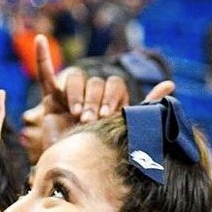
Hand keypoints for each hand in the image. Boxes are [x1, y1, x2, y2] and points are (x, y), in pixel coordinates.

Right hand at [26, 34, 175, 158]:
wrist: (74, 171)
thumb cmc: (102, 152)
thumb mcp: (126, 126)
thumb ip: (147, 104)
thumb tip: (171, 83)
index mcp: (111, 100)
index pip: (113, 84)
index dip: (111, 96)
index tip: (106, 115)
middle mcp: (92, 94)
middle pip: (95, 81)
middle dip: (93, 101)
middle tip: (88, 120)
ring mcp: (71, 94)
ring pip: (75, 79)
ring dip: (76, 95)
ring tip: (75, 114)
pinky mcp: (51, 98)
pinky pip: (45, 74)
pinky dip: (42, 57)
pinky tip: (41, 39)